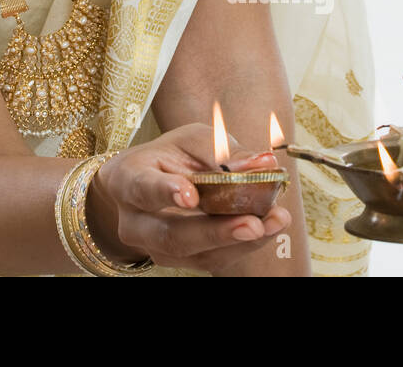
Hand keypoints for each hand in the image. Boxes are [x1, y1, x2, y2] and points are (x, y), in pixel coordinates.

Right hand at [84, 121, 290, 271]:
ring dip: (240, 241)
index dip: (165, 191)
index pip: (143, 187)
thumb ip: (220, 149)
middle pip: (171, 236)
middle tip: (253, 224)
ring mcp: (158, 249)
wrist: (149, 186)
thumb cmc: (169, 158)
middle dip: (215, 232)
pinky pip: (215, 260)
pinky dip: (246, 244)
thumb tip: (263, 162)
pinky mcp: (183, 262)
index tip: (190, 194)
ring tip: (274, 223)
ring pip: (197, 255)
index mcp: (129, 179)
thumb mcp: (189, 141)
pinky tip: (271, 226)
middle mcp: (136, 222)